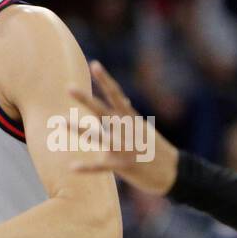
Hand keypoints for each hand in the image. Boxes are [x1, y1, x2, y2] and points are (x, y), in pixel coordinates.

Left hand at [69, 60, 178, 194]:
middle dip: (86, 99)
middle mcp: (126, 130)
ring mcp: (125, 147)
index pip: (116, 95)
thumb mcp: (144, 127)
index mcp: (130, 119)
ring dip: (80, 129)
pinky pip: (101, 166)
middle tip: (69, 87)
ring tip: (62, 121)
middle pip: (103, 111)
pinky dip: (86, 167)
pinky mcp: (124, 166)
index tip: (95, 64)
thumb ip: (129, 115)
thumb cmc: (156, 149)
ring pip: (99, 137)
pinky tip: (71, 167)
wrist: (174, 172)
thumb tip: (124, 100)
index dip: (105, 80)